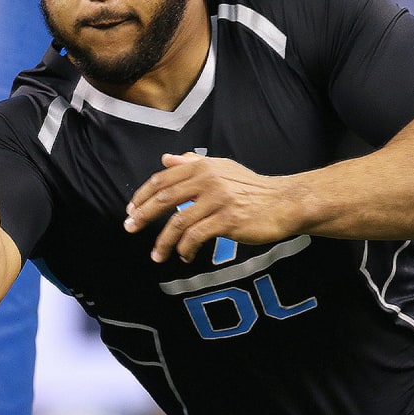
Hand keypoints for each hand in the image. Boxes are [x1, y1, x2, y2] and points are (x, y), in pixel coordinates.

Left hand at [124, 153, 301, 262]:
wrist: (283, 202)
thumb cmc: (252, 188)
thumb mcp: (222, 169)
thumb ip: (193, 163)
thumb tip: (166, 159)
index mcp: (203, 166)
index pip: (162, 179)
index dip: (142, 195)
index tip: (131, 210)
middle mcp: (208, 180)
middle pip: (164, 198)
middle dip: (143, 216)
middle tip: (130, 229)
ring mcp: (217, 200)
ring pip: (177, 222)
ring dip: (163, 242)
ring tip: (157, 255)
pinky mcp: (227, 220)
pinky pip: (196, 237)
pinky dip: (185, 249)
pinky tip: (184, 256)